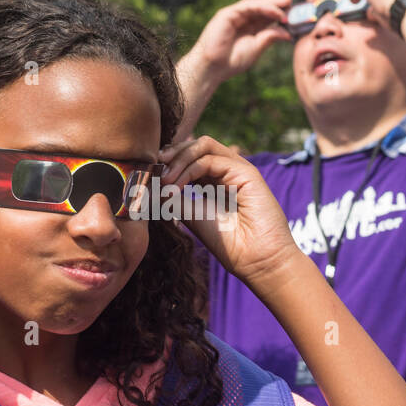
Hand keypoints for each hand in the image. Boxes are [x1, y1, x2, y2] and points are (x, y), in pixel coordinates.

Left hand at [158, 137, 301, 289]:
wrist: (256, 260)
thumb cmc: (228, 243)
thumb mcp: (192, 215)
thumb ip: (174, 197)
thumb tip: (152, 183)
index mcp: (216, 180)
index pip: (189, 157)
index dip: (168, 161)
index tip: (149, 175)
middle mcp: (228, 171)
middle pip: (195, 145)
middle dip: (171, 154)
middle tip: (153, 169)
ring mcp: (238, 169)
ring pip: (203, 145)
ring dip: (178, 159)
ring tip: (164, 179)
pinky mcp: (246, 172)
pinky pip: (210, 159)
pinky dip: (188, 170)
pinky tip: (176, 186)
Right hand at [181, 0, 291, 87]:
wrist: (213, 68)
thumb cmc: (231, 61)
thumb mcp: (256, 48)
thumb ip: (269, 37)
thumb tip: (287, 32)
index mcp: (248, 28)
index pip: (266, 17)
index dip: (279, 14)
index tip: (294, 15)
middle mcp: (241, 19)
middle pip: (262, 7)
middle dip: (278, 5)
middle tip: (293, 4)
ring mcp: (234, 15)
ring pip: (256, 4)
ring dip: (272, 5)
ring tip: (286, 9)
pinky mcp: (227, 14)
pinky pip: (248, 6)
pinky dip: (263, 8)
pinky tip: (275, 12)